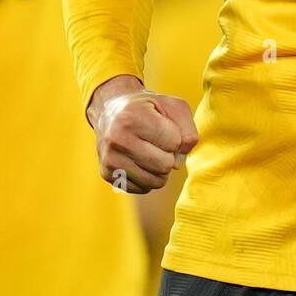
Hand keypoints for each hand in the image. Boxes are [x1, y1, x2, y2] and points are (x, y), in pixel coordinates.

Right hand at [87, 74, 197, 194]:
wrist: (111, 110)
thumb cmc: (149, 108)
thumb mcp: (173, 106)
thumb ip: (188, 130)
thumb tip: (180, 160)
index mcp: (132, 117)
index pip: (174, 142)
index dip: (176, 137)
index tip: (164, 128)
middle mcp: (117, 139)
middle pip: (165, 165)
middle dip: (169, 155)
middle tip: (159, 143)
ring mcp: (110, 159)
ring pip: (155, 182)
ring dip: (161, 170)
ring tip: (151, 152)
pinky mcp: (107, 174)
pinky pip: (143, 189)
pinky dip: (148, 178)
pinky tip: (140, 161)